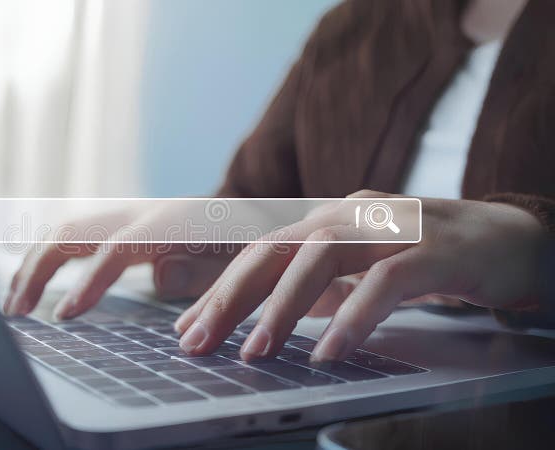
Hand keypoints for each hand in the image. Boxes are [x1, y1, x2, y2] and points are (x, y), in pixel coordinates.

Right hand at [3, 206, 238, 318]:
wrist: (241, 214)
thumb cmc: (238, 247)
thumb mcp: (231, 263)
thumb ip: (198, 272)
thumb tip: (157, 278)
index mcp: (165, 224)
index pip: (114, 250)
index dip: (87, 283)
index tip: (64, 317)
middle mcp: (136, 214)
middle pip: (73, 233)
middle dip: (39, 270)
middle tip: (18, 313)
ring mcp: (121, 217)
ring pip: (63, 233)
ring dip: (32, 266)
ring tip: (13, 305)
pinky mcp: (114, 226)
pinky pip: (70, 238)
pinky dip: (44, 260)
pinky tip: (30, 286)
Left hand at [175, 190, 545, 361]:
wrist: (515, 238)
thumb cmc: (428, 257)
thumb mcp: (360, 269)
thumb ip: (317, 287)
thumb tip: (265, 319)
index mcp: (329, 219)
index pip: (261, 252)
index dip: (220, 288)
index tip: (187, 328)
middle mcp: (352, 214)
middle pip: (277, 248)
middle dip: (231, 296)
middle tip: (197, 341)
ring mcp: (394, 227)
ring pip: (323, 257)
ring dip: (283, 306)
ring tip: (256, 352)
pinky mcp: (436, 249)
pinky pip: (386, 281)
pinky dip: (354, 316)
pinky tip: (330, 352)